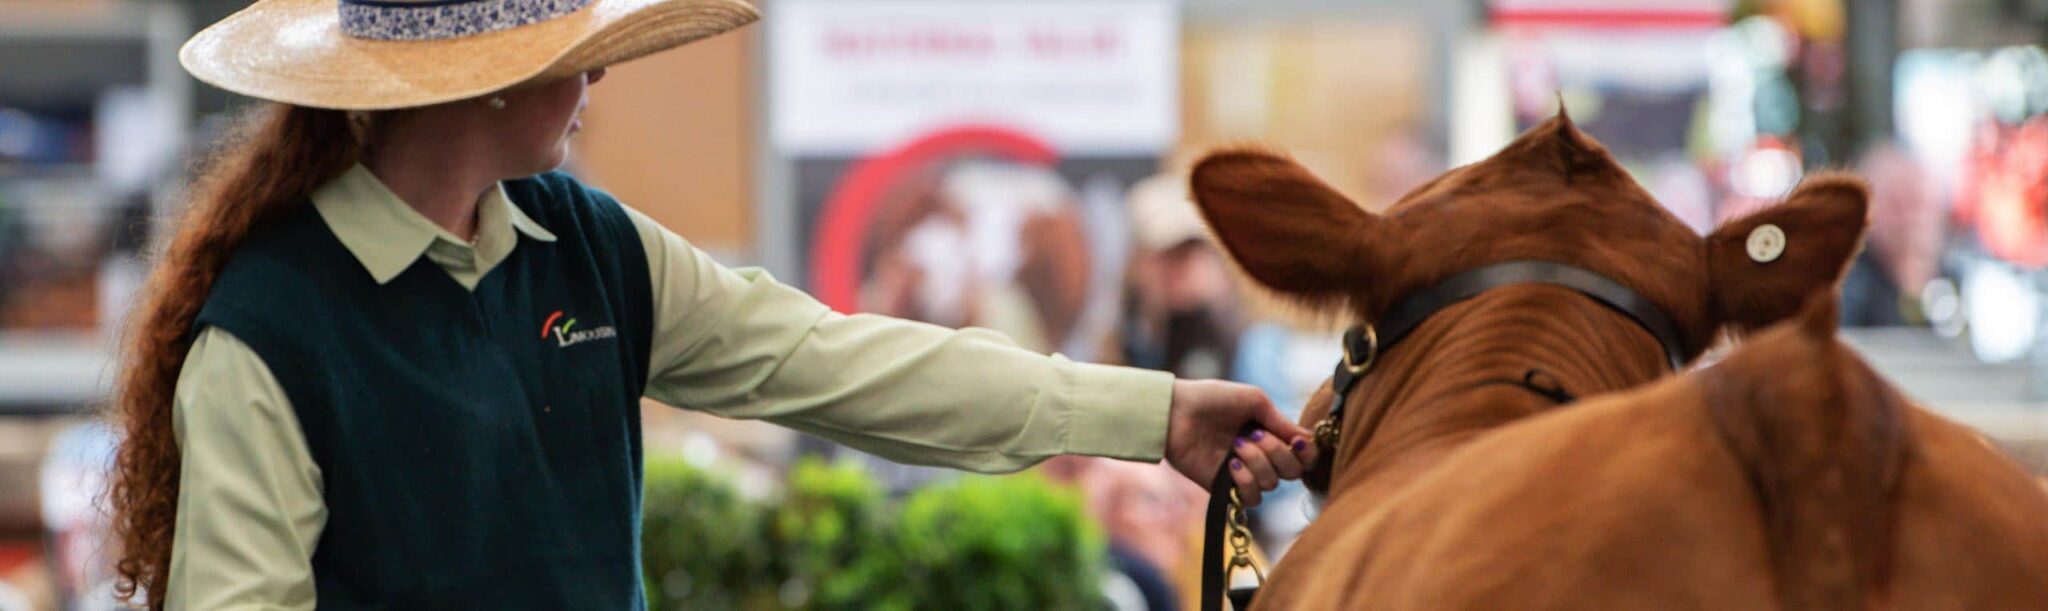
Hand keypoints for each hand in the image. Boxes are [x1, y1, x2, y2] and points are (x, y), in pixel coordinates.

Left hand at [1163, 379, 1316, 506]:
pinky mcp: (1224, 488)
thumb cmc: (1213, 398)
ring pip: (1272, 484)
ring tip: (1235, 445)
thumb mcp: (1254, 400)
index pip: (1303, 456)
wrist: (1176, 412)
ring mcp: (1243, 473)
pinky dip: (1246, 482)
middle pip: (1292, 473)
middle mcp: (1261, 456)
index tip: (1296, 442)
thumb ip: (1282, 422)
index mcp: (1271, 434)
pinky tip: (1230, 464)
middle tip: (1252, 435)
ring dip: (1257, 463)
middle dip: (1278, 453)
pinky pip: (1251, 498)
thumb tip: (1308, 440)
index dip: (1307, 453)